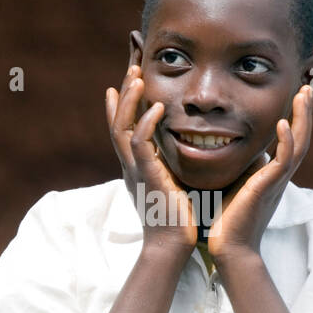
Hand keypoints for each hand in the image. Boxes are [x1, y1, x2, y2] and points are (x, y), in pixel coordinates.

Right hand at [105, 64, 196, 250]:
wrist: (172, 245)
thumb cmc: (179, 218)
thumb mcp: (175, 183)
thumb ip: (175, 165)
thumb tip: (194, 148)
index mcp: (136, 166)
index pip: (125, 128)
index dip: (125, 104)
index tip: (128, 80)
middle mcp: (130, 165)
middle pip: (118, 121)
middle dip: (124, 93)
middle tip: (131, 67)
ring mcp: (135, 170)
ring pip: (122, 128)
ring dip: (129, 101)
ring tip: (136, 76)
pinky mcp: (146, 177)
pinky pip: (140, 145)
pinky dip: (146, 124)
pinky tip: (157, 107)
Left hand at [207, 85, 312, 265]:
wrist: (229, 246)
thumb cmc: (229, 218)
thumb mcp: (237, 182)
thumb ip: (244, 166)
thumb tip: (239, 148)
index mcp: (273, 174)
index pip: (291, 139)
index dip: (296, 118)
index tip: (297, 96)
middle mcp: (280, 175)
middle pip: (302, 137)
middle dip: (305, 112)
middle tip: (307, 88)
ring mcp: (277, 181)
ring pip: (300, 144)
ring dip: (302, 119)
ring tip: (303, 95)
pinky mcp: (269, 187)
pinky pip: (284, 161)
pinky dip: (286, 141)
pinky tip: (283, 123)